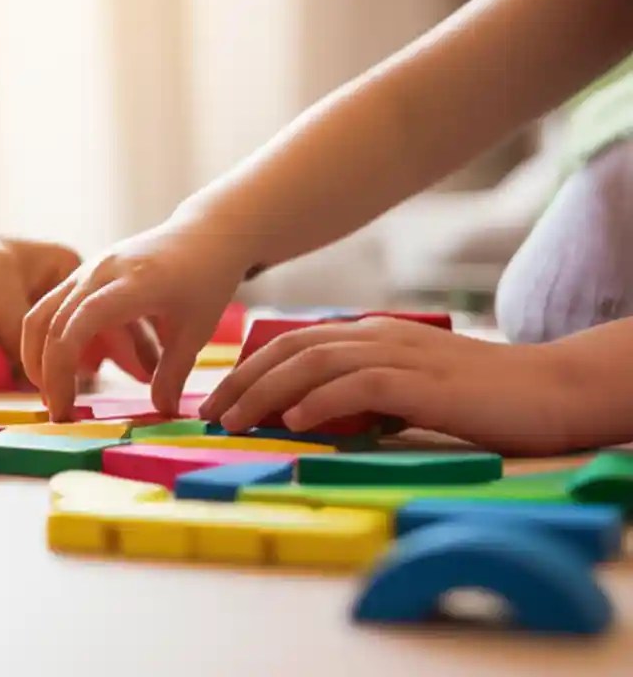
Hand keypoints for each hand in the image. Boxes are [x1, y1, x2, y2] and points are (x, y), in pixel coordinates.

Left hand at [0, 231, 154, 381]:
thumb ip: (20, 328)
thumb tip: (44, 373)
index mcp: (61, 268)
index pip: (100, 303)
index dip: (126, 334)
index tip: (143, 364)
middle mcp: (55, 296)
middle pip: (99, 330)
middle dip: (126, 353)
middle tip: (151, 380)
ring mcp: (34, 325)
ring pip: (75, 353)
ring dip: (95, 374)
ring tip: (132, 393)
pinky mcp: (10, 349)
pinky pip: (39, 373)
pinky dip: (57, 385)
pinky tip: (74, 401)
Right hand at [23, 220, 250, 420]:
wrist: (206, 232)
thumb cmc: (207, 278)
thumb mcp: (197, 330)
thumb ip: (173, 373)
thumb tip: (161, 412)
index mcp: (131, 284)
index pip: (77, 327)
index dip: (62, 372)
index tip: (65, 411)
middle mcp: (100, 272)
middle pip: (48, 323)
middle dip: (46, 373)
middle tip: (58, 412)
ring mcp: (89, 269)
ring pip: (44, 313)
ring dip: (44, 357)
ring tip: (65, 395)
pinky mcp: (87, 273)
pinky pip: (62, 308)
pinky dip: (67, 341)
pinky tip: (102, 368)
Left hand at [200, 317, 574, 455]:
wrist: (548, 391)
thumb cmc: (475, 397)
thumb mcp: (406, 390)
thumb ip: (360, 394)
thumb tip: (308, 416)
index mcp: (372, 335)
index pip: (295, 344)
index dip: (251, 370)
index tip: (219, 401)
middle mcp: (379, 336)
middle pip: (292, 349)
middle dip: (243, 380)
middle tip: (210, 414)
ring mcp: (401, 356)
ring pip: (315, 363)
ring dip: (267, 392)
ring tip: (236, 422)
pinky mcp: (424, 383)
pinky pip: (360, 386)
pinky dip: (321, 401)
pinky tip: (294, 422)